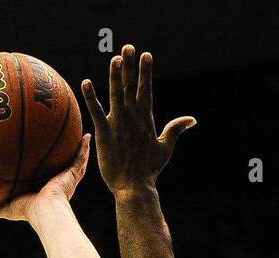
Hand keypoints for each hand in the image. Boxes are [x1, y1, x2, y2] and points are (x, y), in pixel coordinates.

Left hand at [0, 134, 90, 219]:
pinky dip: (85, 147)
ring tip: (81, 135)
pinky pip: (80, 158)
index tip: (44, 157)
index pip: (46, 175)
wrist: (45, 210)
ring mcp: (67, 177)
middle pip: (62, 165)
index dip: (46, 167)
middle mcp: (59, 182)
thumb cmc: (28, 211)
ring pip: (75, 160)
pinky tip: (87, 136)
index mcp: (46, 190)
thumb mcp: (9, 208)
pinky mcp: (73, 174)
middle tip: (63, 142)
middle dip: (64, 155)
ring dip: (79, 149)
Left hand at [80, 45, 195, 194]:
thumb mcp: (166, 148)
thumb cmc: (149, 170)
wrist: (135, 188)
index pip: (146, 90)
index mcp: (146, 120)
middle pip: (131, 87)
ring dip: (115, 76)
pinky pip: (97, 112)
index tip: (146, 54)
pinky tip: (86, 82)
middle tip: (128, 47)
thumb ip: (176, 130)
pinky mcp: (105, 134)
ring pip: (116, 95)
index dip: (146, 72)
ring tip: (114, 58)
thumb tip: (192, 119)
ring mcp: (119, 125)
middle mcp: (133, 118)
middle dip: (131, 67)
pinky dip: (92, 97)